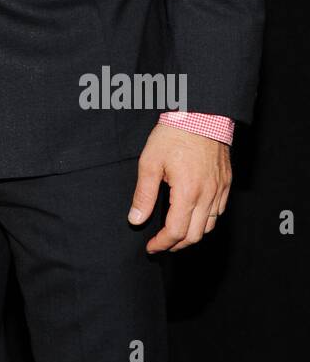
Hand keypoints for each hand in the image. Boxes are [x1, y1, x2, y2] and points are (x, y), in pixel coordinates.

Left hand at [128, 124, 230, 253]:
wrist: (201, 114)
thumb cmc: (174, 135)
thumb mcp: (150, 162)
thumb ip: (143, 195)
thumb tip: (136, 220)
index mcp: (188, 193)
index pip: (176, 232)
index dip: (162, 244)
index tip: (151, 247)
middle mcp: (208, 195)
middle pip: (195, 235)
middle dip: (176, 245)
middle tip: (161, 244)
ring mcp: (220, 190)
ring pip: (210, 226)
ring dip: (192, 235)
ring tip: (176, 234)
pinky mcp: (226, 183)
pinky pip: (219, 211)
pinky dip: (206, 221)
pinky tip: (194, 216)